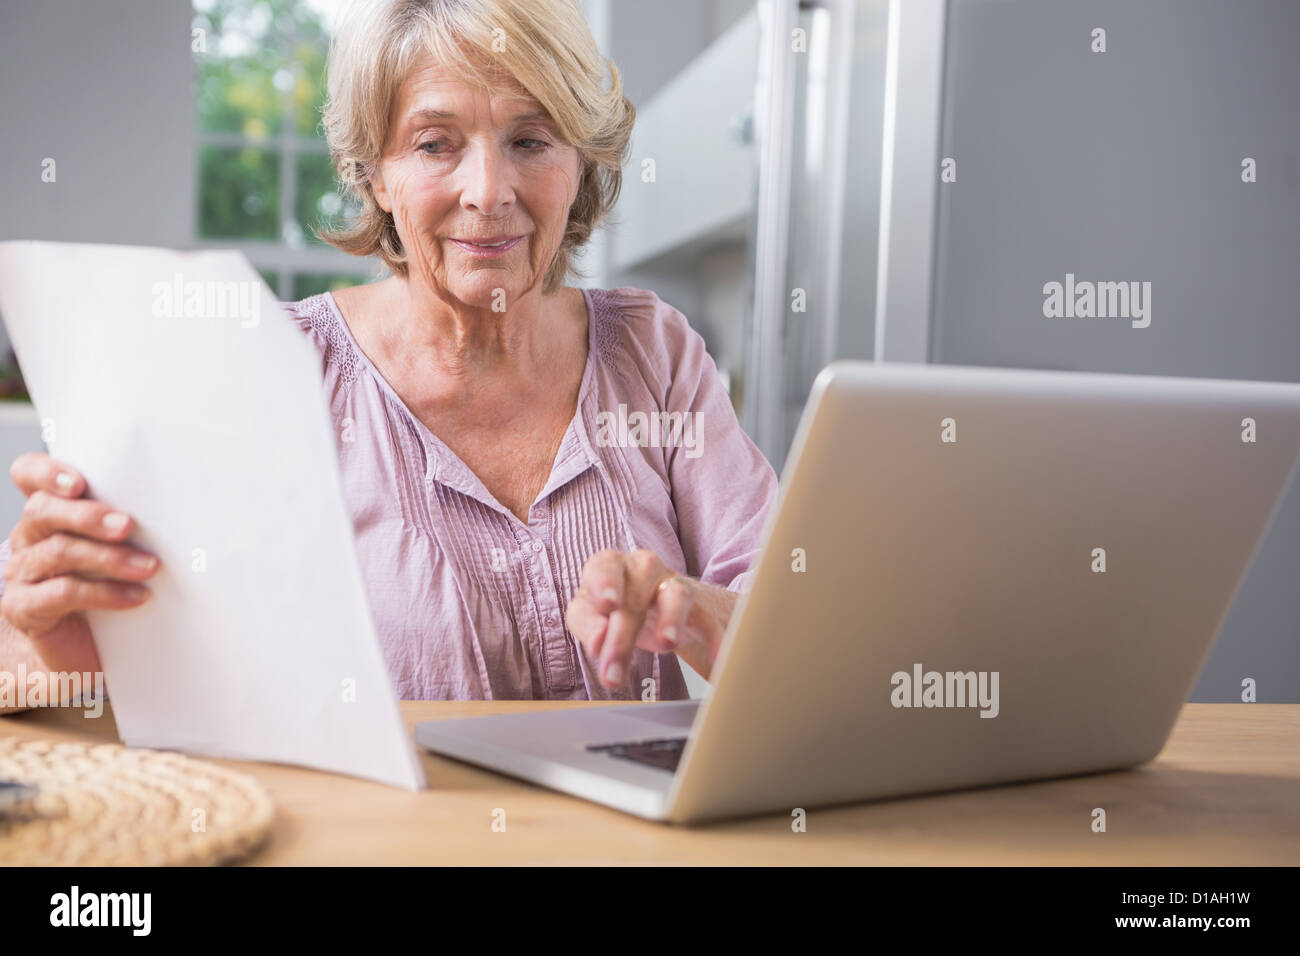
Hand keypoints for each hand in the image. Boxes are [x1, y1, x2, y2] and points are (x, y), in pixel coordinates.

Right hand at [0, 453, 160, 673]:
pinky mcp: (24, 608)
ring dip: (110, 558)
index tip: (79, 482)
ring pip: (59, 552)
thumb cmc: (107, 588)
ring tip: (150, 567)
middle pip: (42, 511)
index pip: (28, 475)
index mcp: (48, 513)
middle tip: (128, 525)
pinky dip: (105, 593)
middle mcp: (28, 537)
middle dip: (89, 516)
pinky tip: (137, 597)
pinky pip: (62, 593)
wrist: (81, 649)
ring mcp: (22, 573)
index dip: (46, 472)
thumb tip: (178, 509)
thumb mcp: (117, 549)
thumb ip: (126, 525)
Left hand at [565, 548, 735, 691]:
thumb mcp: (591, 616)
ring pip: (675, 596)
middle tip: (613, 674)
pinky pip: (707, 620)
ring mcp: (672, 584)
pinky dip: (714, 638)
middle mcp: (642, 567)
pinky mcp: (697, 605)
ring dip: (671, 619)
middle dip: (622, 638)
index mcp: (610, 565)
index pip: (604, 567)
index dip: (606, 584)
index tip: (609, 605)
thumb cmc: (618, 607)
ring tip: (666, 644)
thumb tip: (598, 643)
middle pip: (634, 598)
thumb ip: (589, 627)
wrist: (658, 605)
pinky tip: (717, 658)